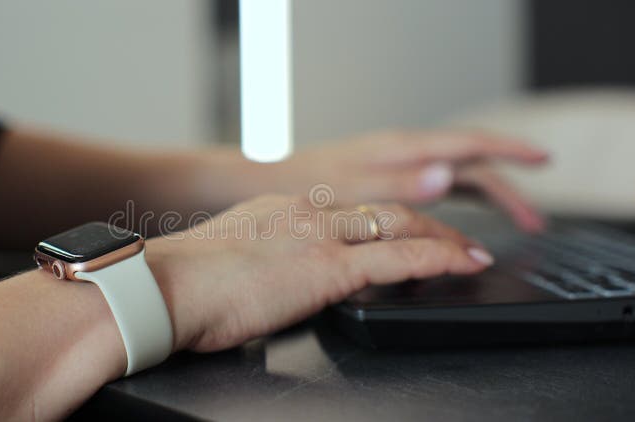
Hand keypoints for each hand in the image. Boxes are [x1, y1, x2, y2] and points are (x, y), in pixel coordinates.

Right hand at [145, 195, 493, 352]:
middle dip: (425, 222)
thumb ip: (265, 259)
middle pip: (383, 211)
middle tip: (451, 236)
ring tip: (470, 252)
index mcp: (282, 210)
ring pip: (401, 227)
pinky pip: (401, 258)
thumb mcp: (230, 257)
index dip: (384, 218)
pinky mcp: (330, 266)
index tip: (401, 227)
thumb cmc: (183, 283)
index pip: (349, 209)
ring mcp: (321, 236)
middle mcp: (306, 213)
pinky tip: (463, 263)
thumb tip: (276, 277)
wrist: (164, 289)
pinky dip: (439, 258)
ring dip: (442, 238)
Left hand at [272, 130, 547, 231]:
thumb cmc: (307, 184)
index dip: (511, 151)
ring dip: (491, 198)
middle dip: (509, 189)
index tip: (543, 159)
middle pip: (471, 165)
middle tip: (536, 219)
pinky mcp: (388, 179)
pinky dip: (464, 200)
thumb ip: (403, 184)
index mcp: (402, 150)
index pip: (470, 144)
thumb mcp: (356, 188)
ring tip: (519, 221)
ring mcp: (398, 165)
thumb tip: (450, 176)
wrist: (271, 183)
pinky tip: (468, 216)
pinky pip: (438, 186)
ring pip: (458, 176)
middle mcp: (405, 153)